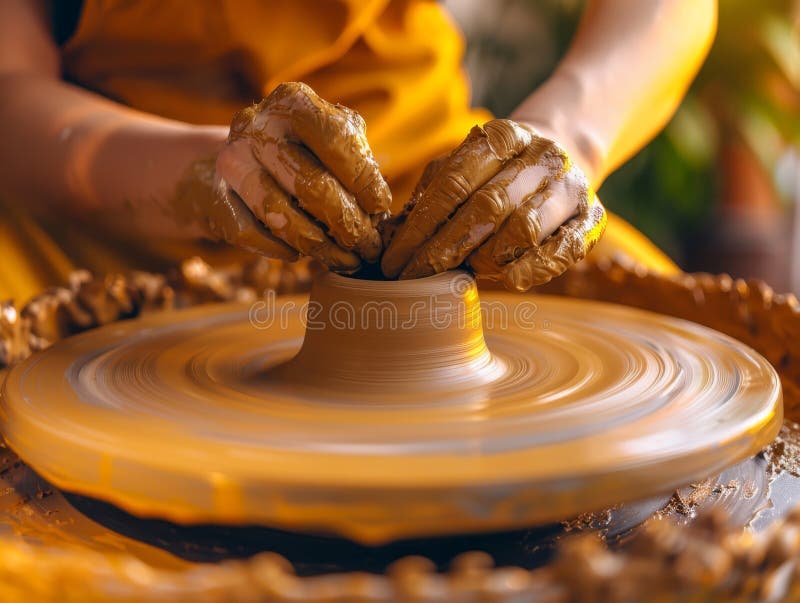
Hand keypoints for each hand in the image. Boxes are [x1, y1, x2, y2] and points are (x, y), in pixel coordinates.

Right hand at [213, 82, 390, 271]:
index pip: (336, 140)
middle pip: (311, 184)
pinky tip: (301, 253)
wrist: (224, 161)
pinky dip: (282, 249)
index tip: (380, 209)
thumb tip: (381, 212)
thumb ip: (357, 164)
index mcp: (294, 101)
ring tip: (346, 260)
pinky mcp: (212, 196)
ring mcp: (231, 161)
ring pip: (280, 216)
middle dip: (348, 224)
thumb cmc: (298, 152)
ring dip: (320, 247)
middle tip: (368, 247)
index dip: (363, 181)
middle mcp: (257, 125)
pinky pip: (252, 235)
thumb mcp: (330, 141)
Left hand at [380, 119, 605, 290]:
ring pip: (524, 228)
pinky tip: (509, 280)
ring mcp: (571, 187)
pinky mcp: (592, 218)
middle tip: (414, 276)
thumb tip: (392, 232)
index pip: (454, 182)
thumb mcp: (464, 165)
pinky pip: (565, 249)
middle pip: (487, 207)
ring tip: (459, 272)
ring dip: (486, 257)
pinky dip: (536, 267)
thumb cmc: (497, 169)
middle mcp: (542, 157)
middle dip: (444, 247)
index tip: (395, 259)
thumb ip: (432, 192)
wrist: (565, 153)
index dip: (420, 225)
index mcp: (504, 136)